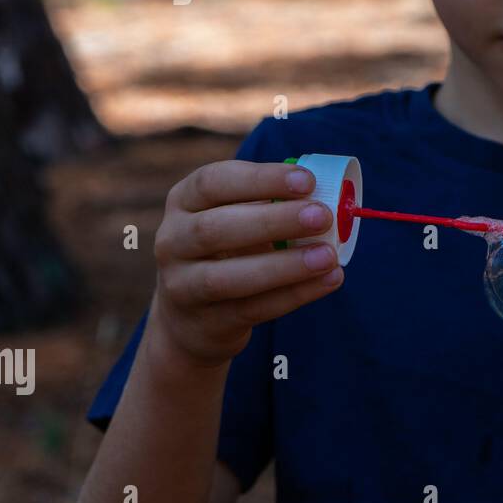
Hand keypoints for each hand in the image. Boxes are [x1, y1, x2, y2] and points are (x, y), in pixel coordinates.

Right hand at [149, 160, 344, 368]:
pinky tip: (329, 280)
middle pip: (215, 229)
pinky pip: (253, 309)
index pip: (213, 182)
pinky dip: (295, 295)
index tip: (307, 181)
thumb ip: (270, 203)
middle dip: (273, 220)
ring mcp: (183, 286)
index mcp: (184, 201)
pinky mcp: (207, 322)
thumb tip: (330, 193)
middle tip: (322, 216)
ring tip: (328, 256)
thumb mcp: (235, 217)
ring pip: (228, 277)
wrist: (191, 318)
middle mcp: (172, 241)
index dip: (261, 179)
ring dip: (284, 265)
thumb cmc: (228, 250)